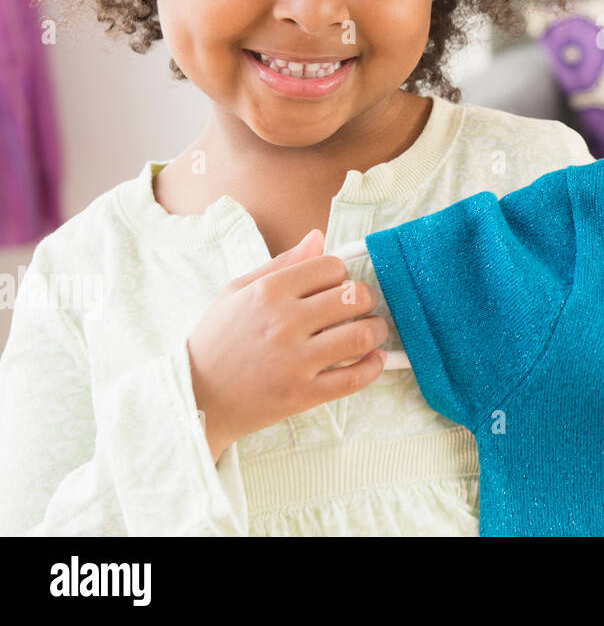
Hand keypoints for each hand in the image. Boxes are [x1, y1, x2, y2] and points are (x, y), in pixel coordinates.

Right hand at [187, 228, 387, 462]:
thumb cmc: (217, 341)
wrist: (195, 398)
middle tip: (361, 306)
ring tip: (371, 331)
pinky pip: (354, 378)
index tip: (337, 286)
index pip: (331, 267)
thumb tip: (318, 237)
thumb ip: (281, 263)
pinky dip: (373, 366)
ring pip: (362, 335)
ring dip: (376, 330)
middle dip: (366, 298)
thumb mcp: (236, 292)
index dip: (340, 274)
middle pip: (354, 296)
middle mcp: (284, 324)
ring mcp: (295, 362)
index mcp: (268, 293)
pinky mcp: (302, 395)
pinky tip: (373, 358)